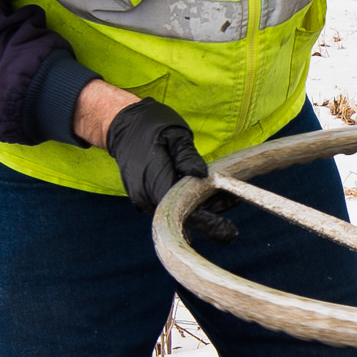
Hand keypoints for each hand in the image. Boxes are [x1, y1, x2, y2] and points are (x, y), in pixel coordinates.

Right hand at [104, 97, 235, 243]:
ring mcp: (144, 199)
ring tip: (231, 200)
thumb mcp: (174, 135)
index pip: (184, 210)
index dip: (208, 223)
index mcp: (153, 179)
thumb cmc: (150, 125)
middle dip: (210, 218)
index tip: (230, 232)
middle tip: (234, 223)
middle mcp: (146, 196)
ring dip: (203, 208)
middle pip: (182, 217)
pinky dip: (191, 202)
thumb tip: (203, 176)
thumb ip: (188, 156)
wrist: (121, 125)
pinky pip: (172, 206)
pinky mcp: (147, 198)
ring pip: (179, 213)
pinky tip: (212, 195)